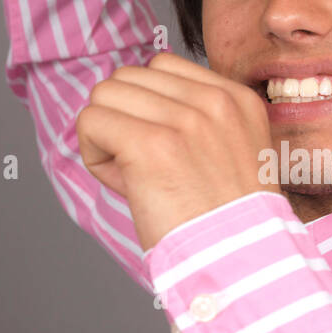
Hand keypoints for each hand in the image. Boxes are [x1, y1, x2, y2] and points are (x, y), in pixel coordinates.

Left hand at [76, 53, 278, 251]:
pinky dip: (94, 154)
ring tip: (133, 174)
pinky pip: (90, 120)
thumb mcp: (227, 156)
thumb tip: (123, 108)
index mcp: (237, 100)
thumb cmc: (227, 226)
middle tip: (143, 166)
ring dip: (106, 133)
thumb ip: (189, 123)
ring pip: (104, 93)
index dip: (148, 107)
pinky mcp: (150, 144)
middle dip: (124, 118)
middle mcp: (214, 102)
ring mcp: (184, 120)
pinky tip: (122, 183)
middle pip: (129, 76)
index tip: (163, 150)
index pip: (163, 67)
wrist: (240, 265)